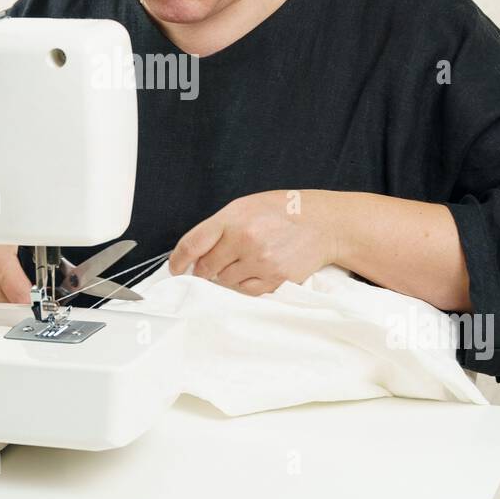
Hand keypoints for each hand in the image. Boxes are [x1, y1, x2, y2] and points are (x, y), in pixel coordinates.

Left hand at [167, 190, 337, 295]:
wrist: (323, 224)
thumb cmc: (283, 212)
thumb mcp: (246, 207)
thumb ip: (219, 228)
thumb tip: (195, 255)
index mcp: (234, 217)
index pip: (193, 243)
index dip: (179, 259)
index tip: (175, 269)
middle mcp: (244, 239)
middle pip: (206, 267)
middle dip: (205, 270)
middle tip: (212, 266)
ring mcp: (260, 261)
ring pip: (225, 282)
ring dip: (227, 276)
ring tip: (244, 261)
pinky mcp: (274, 278)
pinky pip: (246, 291)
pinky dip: (245, 285)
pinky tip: (256, 270)